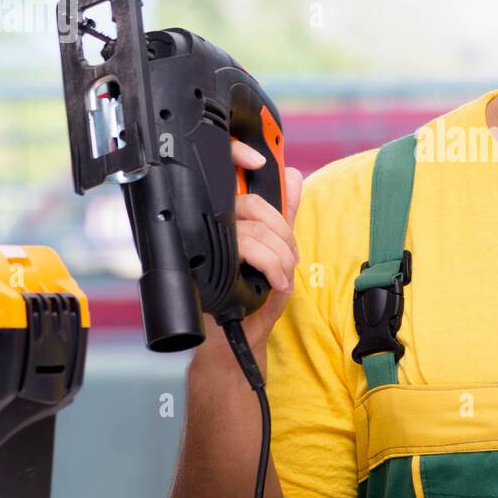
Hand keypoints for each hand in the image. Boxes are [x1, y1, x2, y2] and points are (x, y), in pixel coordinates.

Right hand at [196, 139, 303, 360]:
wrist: (235, 342)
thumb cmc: (252, 298)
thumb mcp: (274, 251)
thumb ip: (283, 214)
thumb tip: (292, 176)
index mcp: (223, 221)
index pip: (227, 177)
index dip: (239, 155)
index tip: (262, 158)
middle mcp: (209, 231)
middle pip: (250, 204)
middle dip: (282, 232)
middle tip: (287, 258)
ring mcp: (205, 248)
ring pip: (254, 229)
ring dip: (281, 255)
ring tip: (281, 275)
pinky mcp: (208, 266)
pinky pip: (249, 249)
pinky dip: (272, 266)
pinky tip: (275, 281)